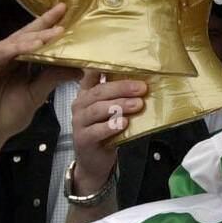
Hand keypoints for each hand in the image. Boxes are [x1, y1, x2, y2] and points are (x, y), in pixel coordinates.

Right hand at [0, 5, 77, 149]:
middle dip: (46, 22)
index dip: (52, 27)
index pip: (38, 40)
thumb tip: (79, 69)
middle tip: (64, 9)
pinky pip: (5, 51)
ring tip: (58, 31)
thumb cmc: (6, 115)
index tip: (71, 15)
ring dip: (39, 35)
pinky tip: (37, 44)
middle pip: (28, 34)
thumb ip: (53, 79)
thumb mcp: (36, 95)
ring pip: (18, 41)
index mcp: (20, 61)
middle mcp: (7, 55)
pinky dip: (21, 47)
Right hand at [71, 68, 147, 191]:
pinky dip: (110, 126)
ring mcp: (79, 122)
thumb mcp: (111, 112)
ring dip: (119, 106)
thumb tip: (142, 81)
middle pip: (99, 92)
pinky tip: (123, 123)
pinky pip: (96, 131)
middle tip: (141, 88)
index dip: (102, 66)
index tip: (119, 59)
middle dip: (122, 88)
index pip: (90, 75)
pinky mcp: (83, 139)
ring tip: (137, 105)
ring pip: (97, 109)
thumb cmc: (105, 133)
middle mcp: (80, 105)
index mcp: (86, 94)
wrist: (95, 162)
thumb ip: (119, 97)